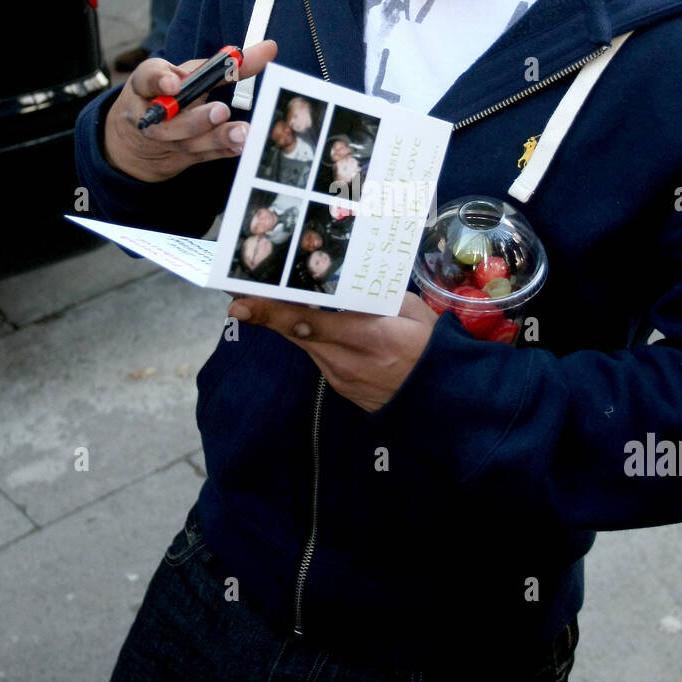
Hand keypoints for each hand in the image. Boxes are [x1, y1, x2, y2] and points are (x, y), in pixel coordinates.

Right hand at [103, 40, 277, 182]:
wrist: (142, 141)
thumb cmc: (171, 94)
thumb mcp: (188, 73)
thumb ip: (225, 63)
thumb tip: (269, 49)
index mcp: (146, 86)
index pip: (147, 79)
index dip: (159, 81)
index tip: (175, 82)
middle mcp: (153, 116)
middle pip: (169, 121)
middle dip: (195, 118)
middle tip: (220, 110)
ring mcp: (166, 142)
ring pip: (188, 143)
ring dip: (217, 138)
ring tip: (242, 133)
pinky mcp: (182, 158)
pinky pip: (204, 156)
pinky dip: (224, 151)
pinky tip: (242, 145)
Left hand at [227, 292, 438, 411]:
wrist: (443, 401)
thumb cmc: (432, 349)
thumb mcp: (414, 313)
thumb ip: (378, 296)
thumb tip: (345, 279)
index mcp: (369, 337)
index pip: (311, 323)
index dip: (273, 312)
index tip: (241, 302)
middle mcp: (347, 360)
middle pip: (295, 333)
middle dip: (265, 311)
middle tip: (238, 288)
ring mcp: (340, 378)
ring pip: (303, 342)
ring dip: (285, 322)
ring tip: (266, 297)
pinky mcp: (339, 386)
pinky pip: (318, 354)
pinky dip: (310, 337)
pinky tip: (306, 321)